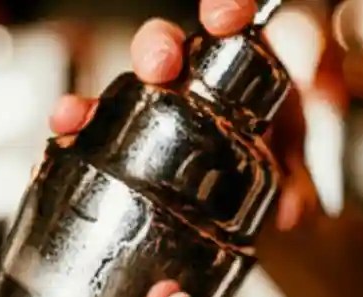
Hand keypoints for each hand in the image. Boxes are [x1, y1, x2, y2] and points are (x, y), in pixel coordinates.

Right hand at [49, 0, 322, 231]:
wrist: (262, 201)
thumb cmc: (280, 167)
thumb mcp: (297, 175)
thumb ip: (297, 187)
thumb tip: (289, 210)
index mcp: (252, 70)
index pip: (237, 22)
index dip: (228, 8)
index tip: (222, 17)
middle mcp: (202, 78)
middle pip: (173, 45)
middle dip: (158, 47)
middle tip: (157, 65)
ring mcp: (166, 102)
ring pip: (133, 81)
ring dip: (106, 93)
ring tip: (87, 108)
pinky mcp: (135, 129)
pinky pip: (103, 117)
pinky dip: (81, 120)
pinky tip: (65, 127)